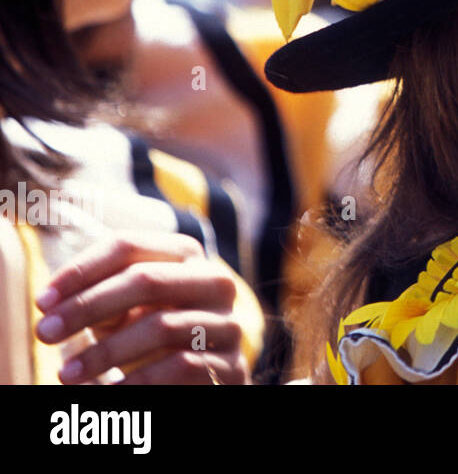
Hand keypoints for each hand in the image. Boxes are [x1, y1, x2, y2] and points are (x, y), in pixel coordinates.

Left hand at [34, 232, 249, 384]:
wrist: (202, 377)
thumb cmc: (150, 332)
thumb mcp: (127, 307)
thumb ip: (100, 294)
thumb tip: (54, 303)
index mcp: (187, 255)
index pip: (129, 246)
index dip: (82, 270)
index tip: (43, 302)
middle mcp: (215, 282)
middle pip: (148, 280)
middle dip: (89, 306)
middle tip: (46, 333)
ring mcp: (228, 323)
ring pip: (162, 326)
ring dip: (105, 352)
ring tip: (66, 374)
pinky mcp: (231, 365)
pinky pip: (182, 367)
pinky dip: (138, 381)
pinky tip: (106, 392)